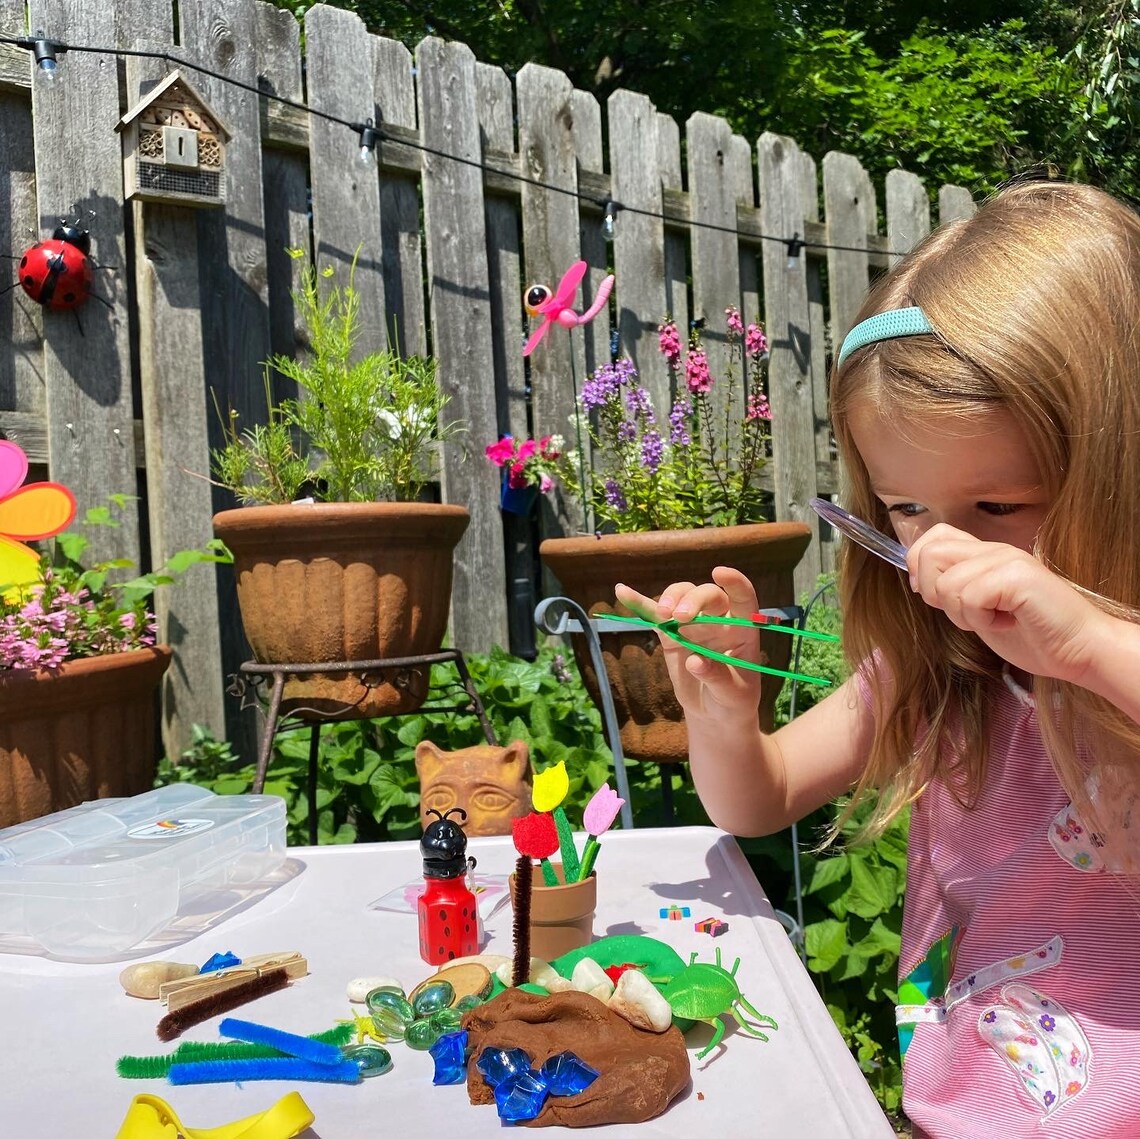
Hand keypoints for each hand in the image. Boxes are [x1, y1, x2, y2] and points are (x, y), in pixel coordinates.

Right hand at [615, 566, 763, 720]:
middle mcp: (719, 620)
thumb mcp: (733, 695)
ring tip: (662, 613)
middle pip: (707, 594)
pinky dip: (640, 603)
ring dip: (670, 598)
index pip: (742, 598)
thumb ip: (717, 677)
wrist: (713, 713)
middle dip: (692, 599)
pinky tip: (622, 591)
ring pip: (681, 596)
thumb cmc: (733, 702)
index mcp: (742, 630)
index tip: (719, 573)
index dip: (735, 582)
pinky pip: (655, 616)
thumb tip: (695, 661)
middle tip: (678, 616)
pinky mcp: (671, 635)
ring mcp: (693, 625)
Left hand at [907, 523, 1105, 684]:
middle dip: (933, 593)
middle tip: (965, 612)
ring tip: (993, 619)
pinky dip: (981, 620)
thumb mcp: (980, 610)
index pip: (934, 536)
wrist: (1080, 650)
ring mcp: (1007, 560)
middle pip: (930, 554)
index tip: (933, 595)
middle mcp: (994, 550)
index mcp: (984, 554)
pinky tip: (1006, 623)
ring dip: (963, 614)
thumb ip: (955, 590)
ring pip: (947, 583)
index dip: (919, 565)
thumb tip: (918, 582)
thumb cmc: (1033, 634)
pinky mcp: (1017, 577)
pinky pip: (971, 597)